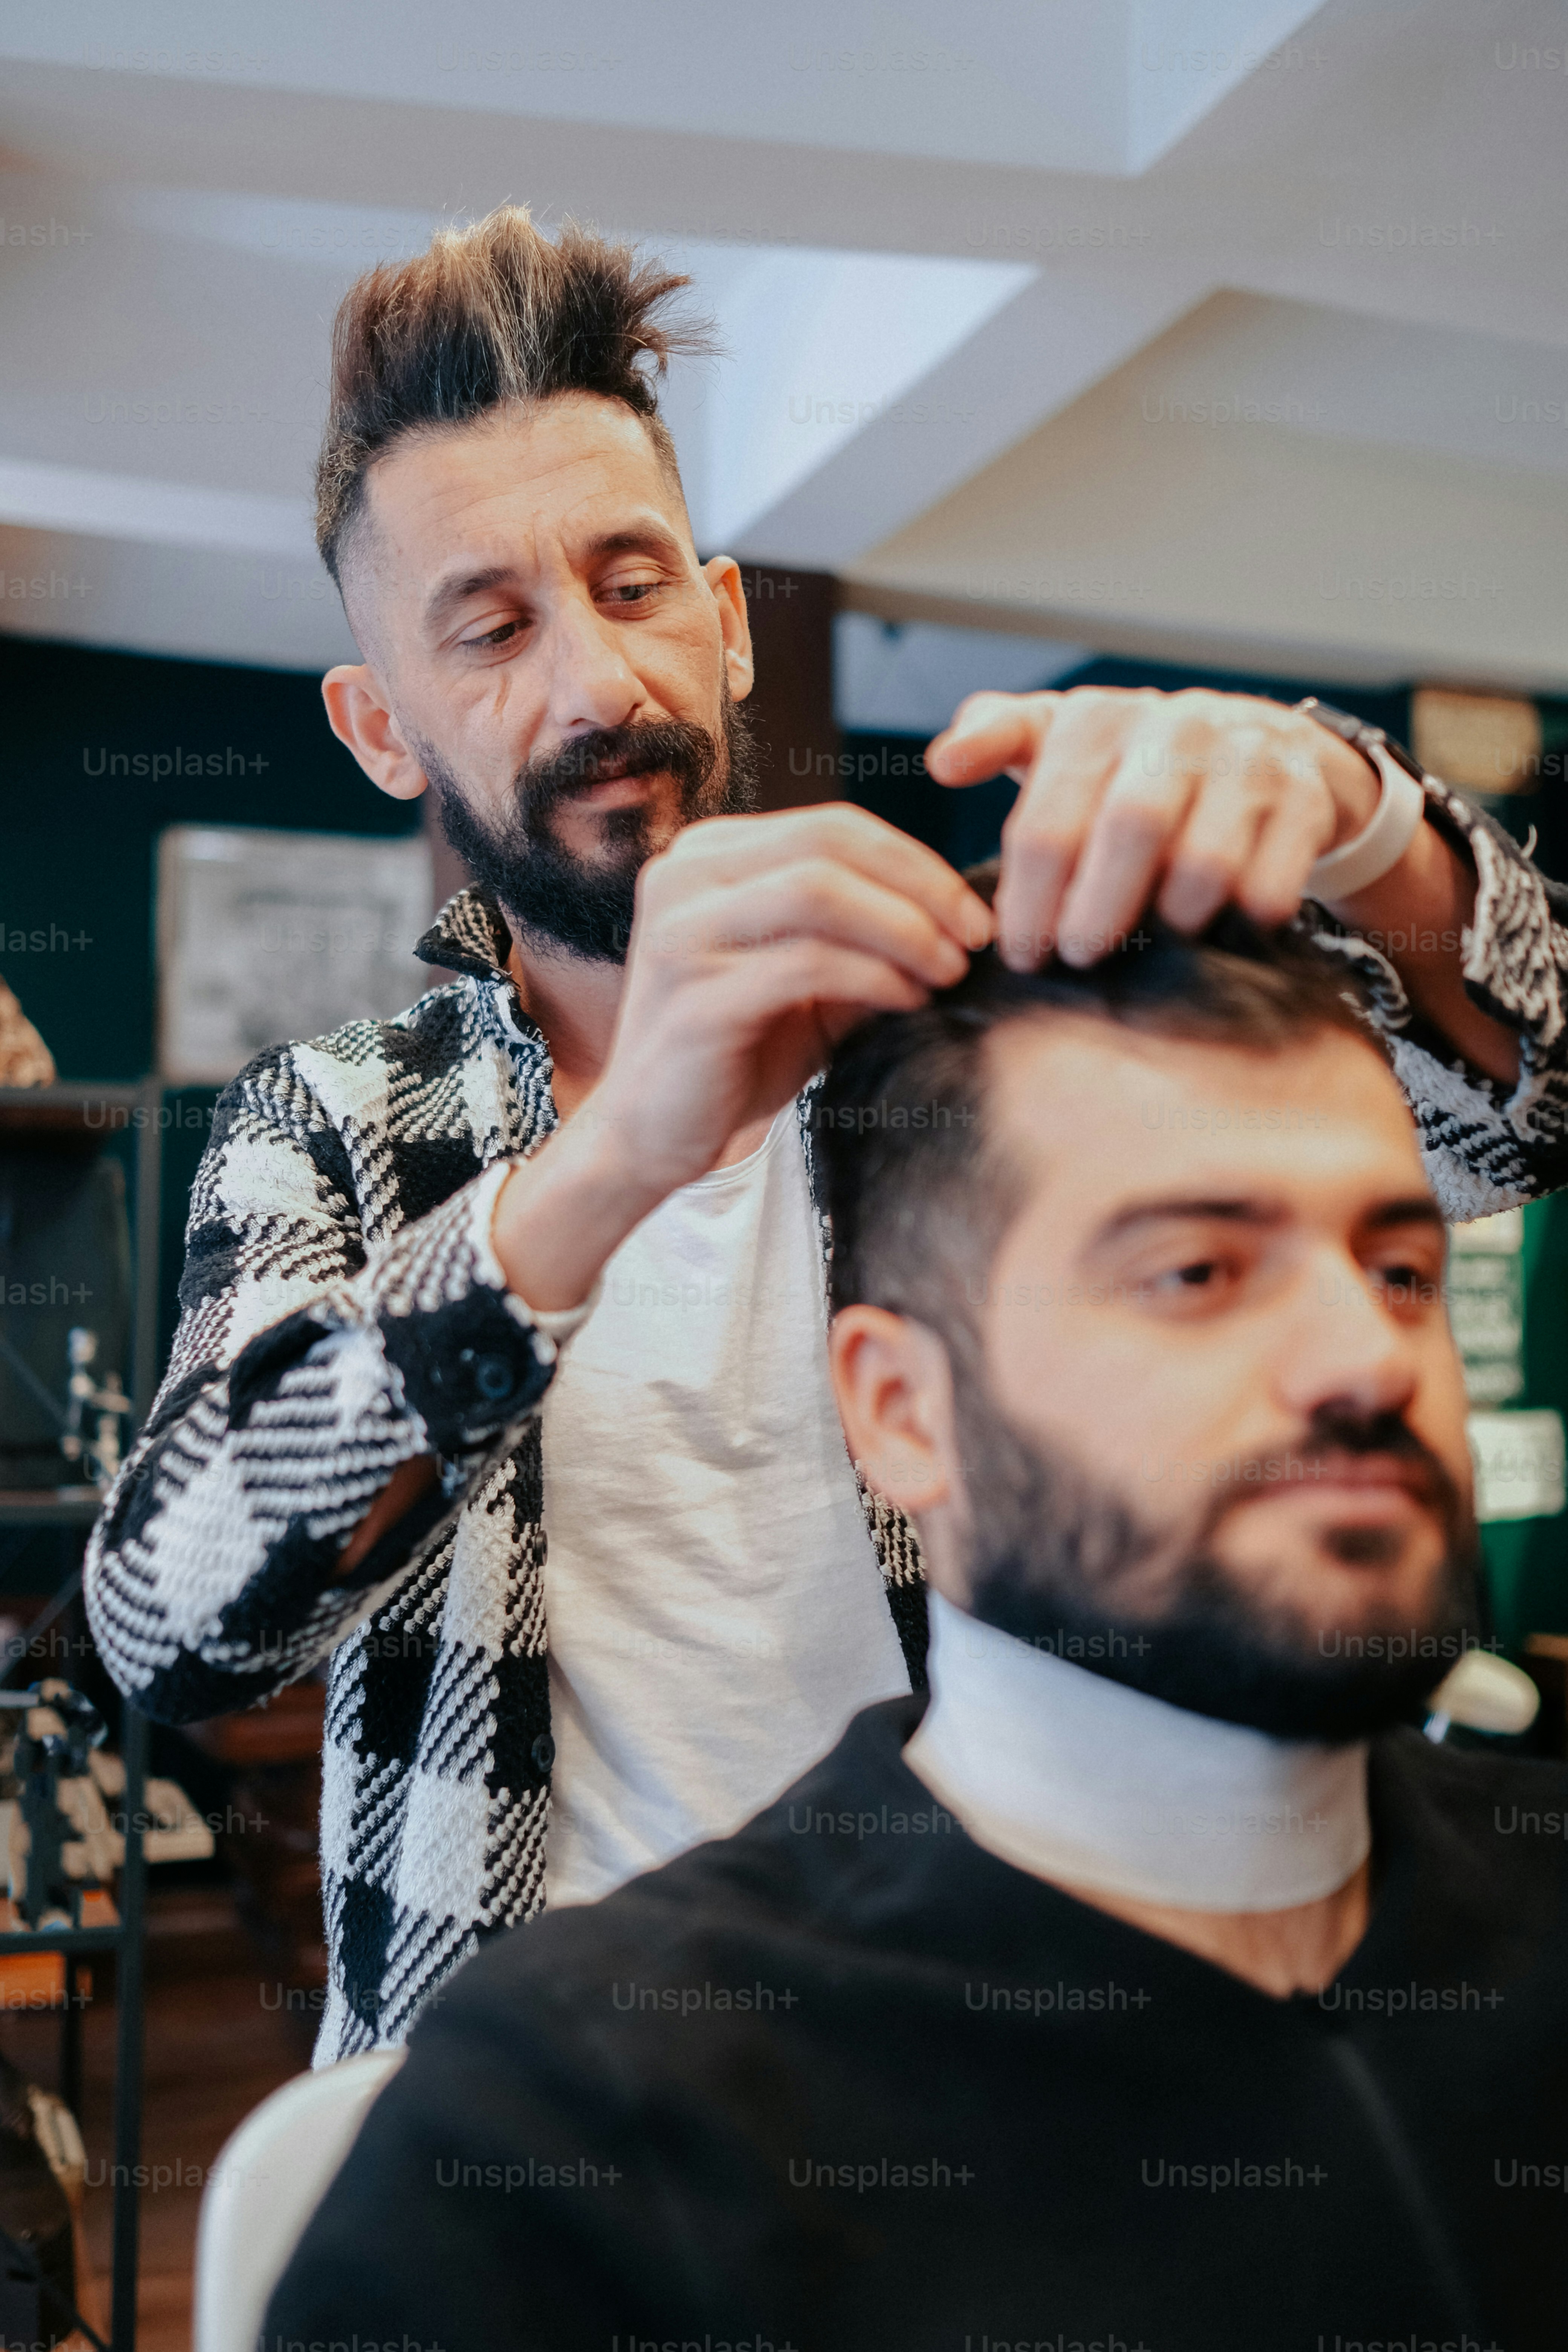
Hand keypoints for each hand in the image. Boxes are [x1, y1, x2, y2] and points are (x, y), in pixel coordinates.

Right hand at [588, 804, 992, 1196]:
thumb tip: (960, 919)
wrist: (651, 1136)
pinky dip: (875, 976)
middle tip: (974, 938)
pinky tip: (908, 1002)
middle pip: (829, 842)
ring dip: (903, 928)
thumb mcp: (806, 981)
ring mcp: (680, 931)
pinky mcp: (693, 995)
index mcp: (708, 856)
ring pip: (819, 891)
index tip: (972, 913)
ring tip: (947, 971)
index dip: (915, 861)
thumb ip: (862, 938)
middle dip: (920, 886)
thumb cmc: (735, 1055)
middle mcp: (683, 875)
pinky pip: (807, 963)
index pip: (832, 827)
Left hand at [925, 685, 1380, 969]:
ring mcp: (1247, 762)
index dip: (1027, 898)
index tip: (1018, 953)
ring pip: (1204, 864)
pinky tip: (1215, 936)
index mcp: (1100, 720)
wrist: (1265, 744)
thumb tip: (943, 762)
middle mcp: (1175, 729)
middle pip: (1129, 830)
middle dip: (1095, 912)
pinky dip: (1238, 923)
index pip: (1048, 817)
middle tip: (1077, 959)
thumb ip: (997, 740)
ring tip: (1148, 946)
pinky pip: (1269, 886)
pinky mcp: (1304, 801)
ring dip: (1168, 921)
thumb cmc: (1135, 762)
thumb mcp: (1062, 738)